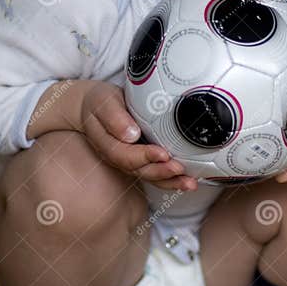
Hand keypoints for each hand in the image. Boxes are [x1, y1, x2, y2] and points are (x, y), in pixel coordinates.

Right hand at [79, 81, 196, 190]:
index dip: (146, 157)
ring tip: (189, 183)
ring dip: (171, 182)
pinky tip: (187, 180)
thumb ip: (114, 118)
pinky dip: (172, 179)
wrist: (97, 105)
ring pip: (151, 176)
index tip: (163, 154)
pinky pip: (156, 172)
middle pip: (141, 171)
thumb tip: (131, 134)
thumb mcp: (103, 104)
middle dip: (162, 173)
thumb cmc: (100, 102)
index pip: (127, 156)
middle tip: (180, 169)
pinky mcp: (142, 159)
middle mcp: (121, 158)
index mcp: (109, 145)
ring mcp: (132, 160)